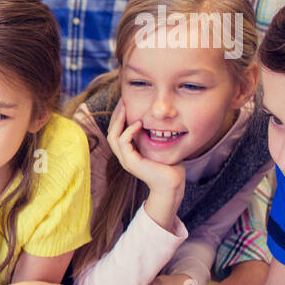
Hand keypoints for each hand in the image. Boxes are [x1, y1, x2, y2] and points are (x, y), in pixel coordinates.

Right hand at [106, 102, 184, 223]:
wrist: (172, 184)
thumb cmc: (171, 166)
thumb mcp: (161, 146)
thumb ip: (156, 135)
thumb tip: (160, 119)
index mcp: (129, 152)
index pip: (117, 131)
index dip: (120, 117)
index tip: (126, 102)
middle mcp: (124, 155)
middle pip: (111, 131)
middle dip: (116, 115)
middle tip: (123, 100)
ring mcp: (125, 159)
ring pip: (113, 136)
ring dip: (118, 120)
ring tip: (126, 107)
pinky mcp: (130, 162)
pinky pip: (123, 142)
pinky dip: (128, 131)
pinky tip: (138, 123)